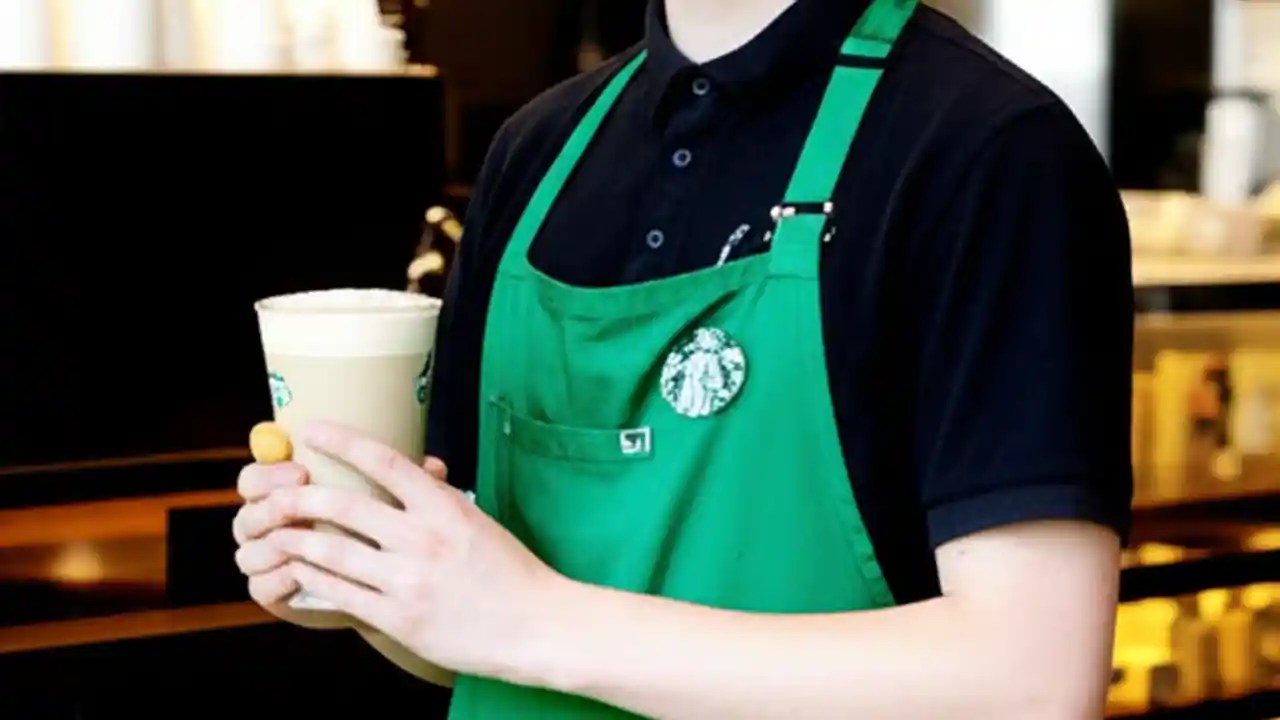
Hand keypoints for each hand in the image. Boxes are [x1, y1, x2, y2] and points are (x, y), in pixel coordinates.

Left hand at [250, 421, 568, 678]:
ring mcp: (408, 581)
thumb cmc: (510, 571)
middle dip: (301, 497)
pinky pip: (341, 594)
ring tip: (275, 533)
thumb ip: (441, 497)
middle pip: (345, 507)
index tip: (313, 430)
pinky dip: (313, 579)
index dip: (344, 442)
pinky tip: (299, 571)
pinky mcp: (399, 619)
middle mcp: (423, 539)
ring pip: (332, 552)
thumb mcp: (477, 521)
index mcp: (444, 508)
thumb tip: (418, 469)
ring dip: (295, 540)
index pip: (386, 463)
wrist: (535, 625)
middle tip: (277, 492)